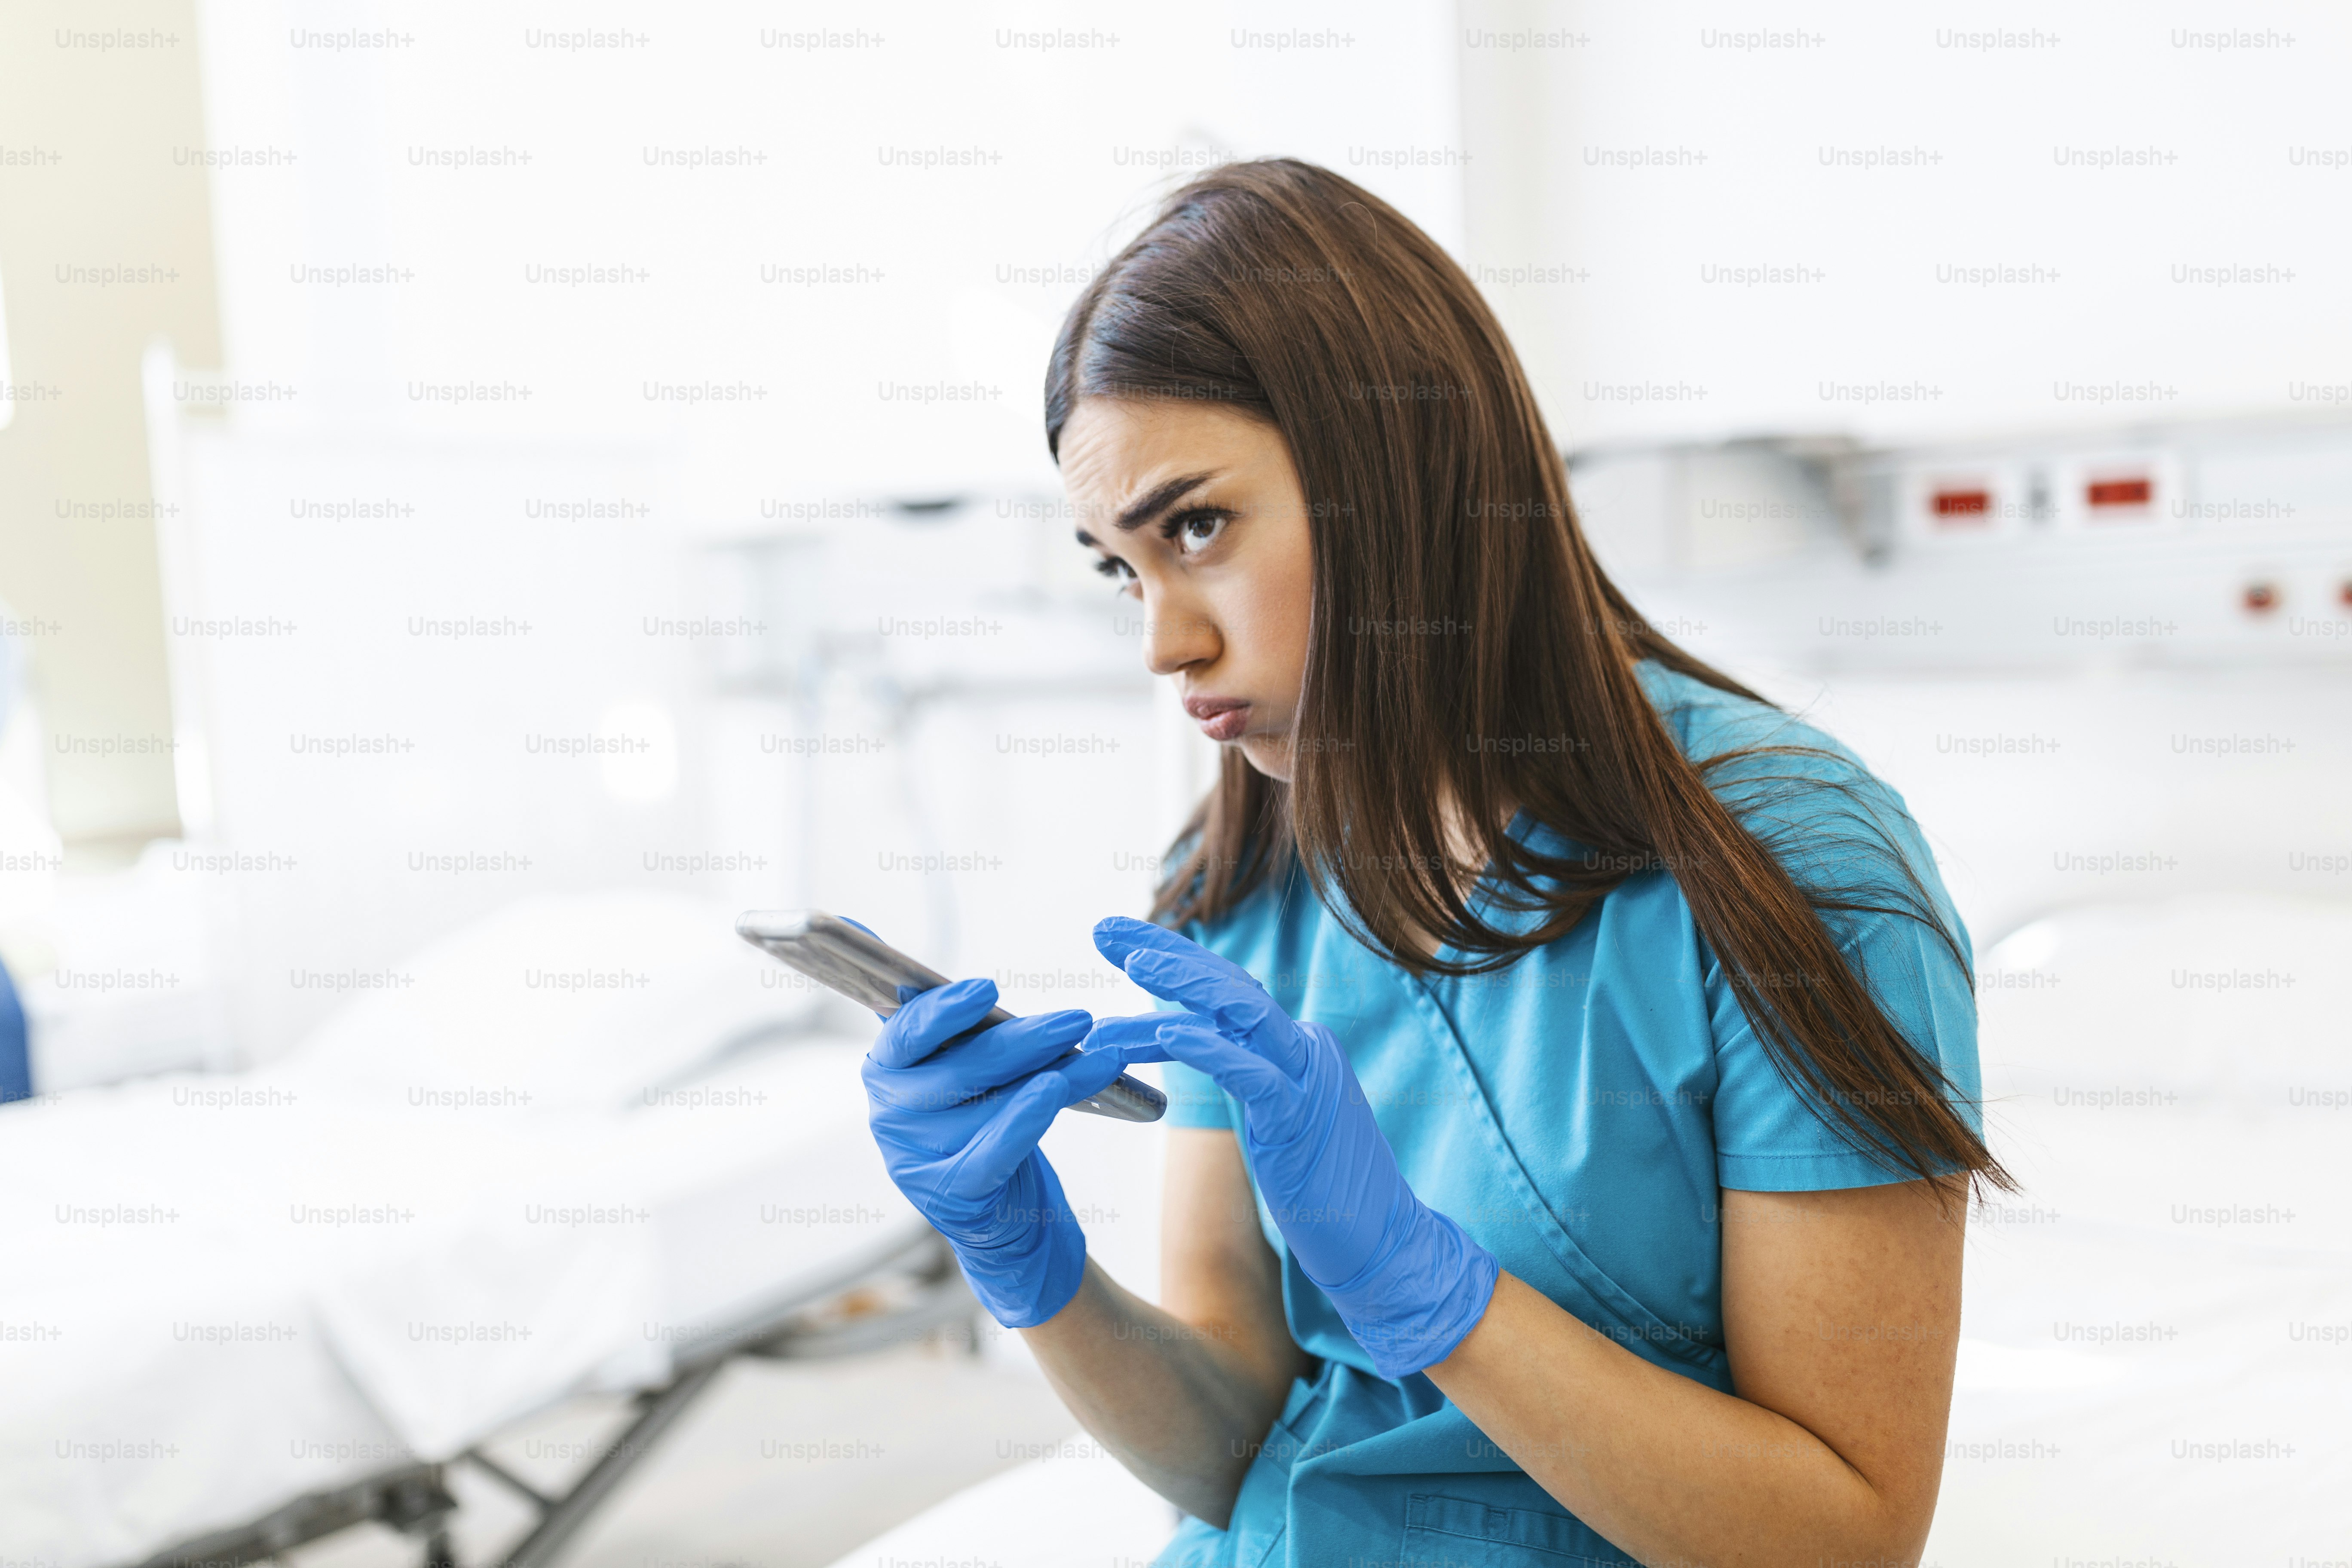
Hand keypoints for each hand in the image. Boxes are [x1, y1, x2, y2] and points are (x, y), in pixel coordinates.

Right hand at [861, 972, 1128, 1327]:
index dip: (945, 1011)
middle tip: (1079, 1020)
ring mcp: (916, 1159)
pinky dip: (1028, 1119)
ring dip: (1055, 1078)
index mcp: (885, 1069)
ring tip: (1103, 1058)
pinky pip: (996, 1149)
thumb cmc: (980, 1117)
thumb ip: (923, 1006)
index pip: (907, 1033)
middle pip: (964, 1068)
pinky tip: (1058, 1092)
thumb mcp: (950, 1060)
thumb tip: (858, 929)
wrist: (1001, 1212)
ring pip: (992, 1106)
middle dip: (1026, 1041)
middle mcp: (891, 1114)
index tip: (987, 989)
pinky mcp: (951, 1195)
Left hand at [1084, 916, 1498, 1378]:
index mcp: (1291, 1047)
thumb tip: (1185, 1037)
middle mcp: (1302, 1049)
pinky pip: (1251, 1073)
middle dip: (1164, 951)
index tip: (1115, 936)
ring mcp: (1306, 1079)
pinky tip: (1166, 1032)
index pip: (1224, 987)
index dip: (1170, 956)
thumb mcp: (1272, 1115)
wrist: (1385, 1243)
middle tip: (1101, 927)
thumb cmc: (1322, 1186)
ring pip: (1242, 1011)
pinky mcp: (1302, 1119)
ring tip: (1130, 961)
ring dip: (1184, 982)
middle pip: (1227, 982)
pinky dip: (1209, 1047)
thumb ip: (1240, 1070)